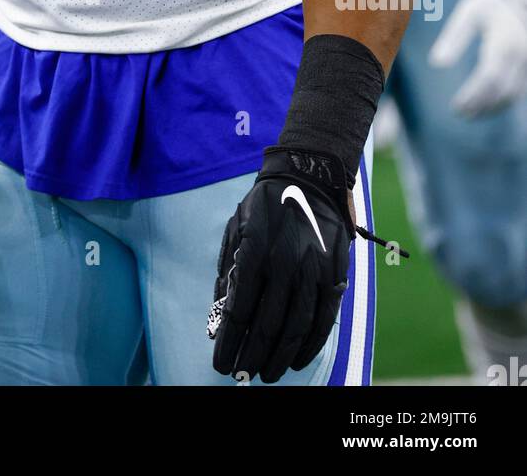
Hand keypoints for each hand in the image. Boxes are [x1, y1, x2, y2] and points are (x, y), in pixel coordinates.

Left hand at [208, 147, 351, 382]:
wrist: (309, 177)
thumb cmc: (264, 206)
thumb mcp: (236, 230)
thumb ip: (227, 274)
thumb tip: (217, 321)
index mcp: (254, 252)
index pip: (238, 311)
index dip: (229, 342)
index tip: (220, 363)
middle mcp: (283, 264)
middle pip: (267, 325)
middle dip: (251, 357)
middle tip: (242, 375)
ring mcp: (312, 270)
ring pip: (296, 328)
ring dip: (280, 358)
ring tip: (267, 374)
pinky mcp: (334, 274)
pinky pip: (324, 319)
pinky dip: (310, 345)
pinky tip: (297, 359)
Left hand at [429, 0, 526, 117]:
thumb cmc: (490, 4)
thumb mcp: (469, 13)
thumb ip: (454, 38)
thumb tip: (436, 63)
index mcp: (503, 43)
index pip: (489, 78)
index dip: (473, 96)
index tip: (456, 106)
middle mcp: (520, 57)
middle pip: (502, 91)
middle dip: (481, 106)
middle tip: (461, 113)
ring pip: (514, 95)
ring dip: (493, 108)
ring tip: (472, 113)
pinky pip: (520, 91)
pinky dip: (504, 101)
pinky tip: (488, 105)